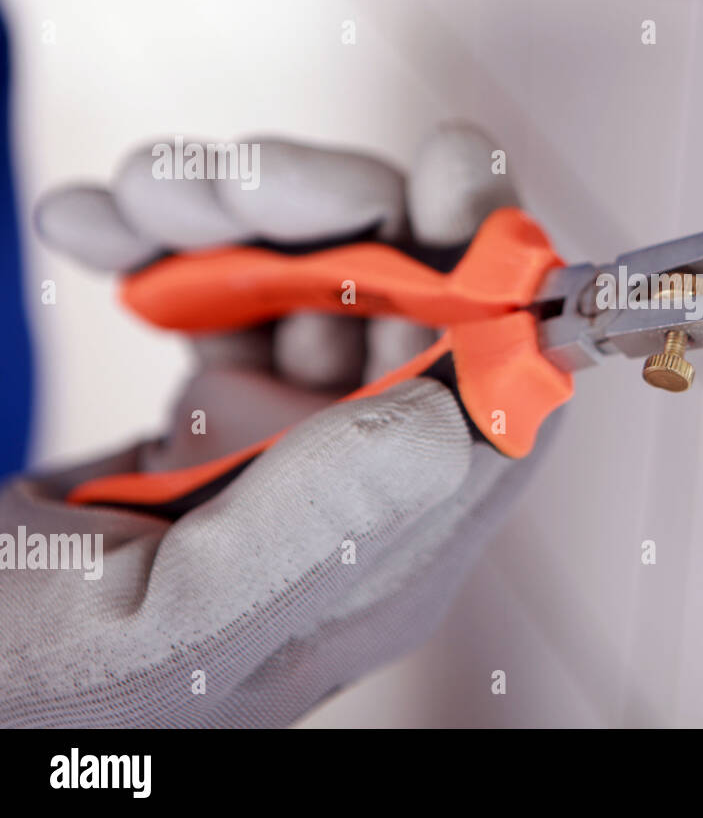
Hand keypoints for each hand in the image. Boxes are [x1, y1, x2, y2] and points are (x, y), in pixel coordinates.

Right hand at [1, 125, 536, 725]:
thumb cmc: (29, 686)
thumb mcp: (166, 630)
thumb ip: (315, 530)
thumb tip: (450, 419)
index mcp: (383, 560)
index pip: (497, 407)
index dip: (495, 285)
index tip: (449, 180)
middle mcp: (361, 496)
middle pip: (413, 321)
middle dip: (341, 223)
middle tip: (244, 176)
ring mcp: (291, 449)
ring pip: (321, 290)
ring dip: (241, 220)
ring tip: (145, 192)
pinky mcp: (221, 416)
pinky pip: (230, 303)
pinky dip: (168, 249)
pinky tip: (93, 226)